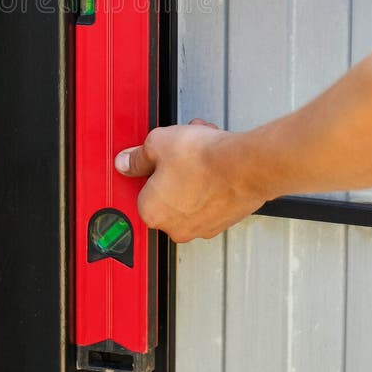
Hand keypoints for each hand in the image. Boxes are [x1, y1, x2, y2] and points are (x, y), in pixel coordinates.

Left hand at [114, 119, 267, 242]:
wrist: (245, 165)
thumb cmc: (203, 159)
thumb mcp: (157, 143)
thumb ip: (137, 156)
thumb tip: (127, 161)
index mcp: (151, 212)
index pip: (140, 189)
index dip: (149, 166)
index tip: (155, 156)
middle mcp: (175, 227)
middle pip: (167, 192)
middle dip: (173, 167)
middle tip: (180, 149)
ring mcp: (202, 227)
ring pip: (190, 193)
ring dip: (193, 170)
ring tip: (202, 147)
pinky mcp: (224, 221)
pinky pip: (210, 198)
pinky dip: (211, 181)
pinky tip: (216, 160)